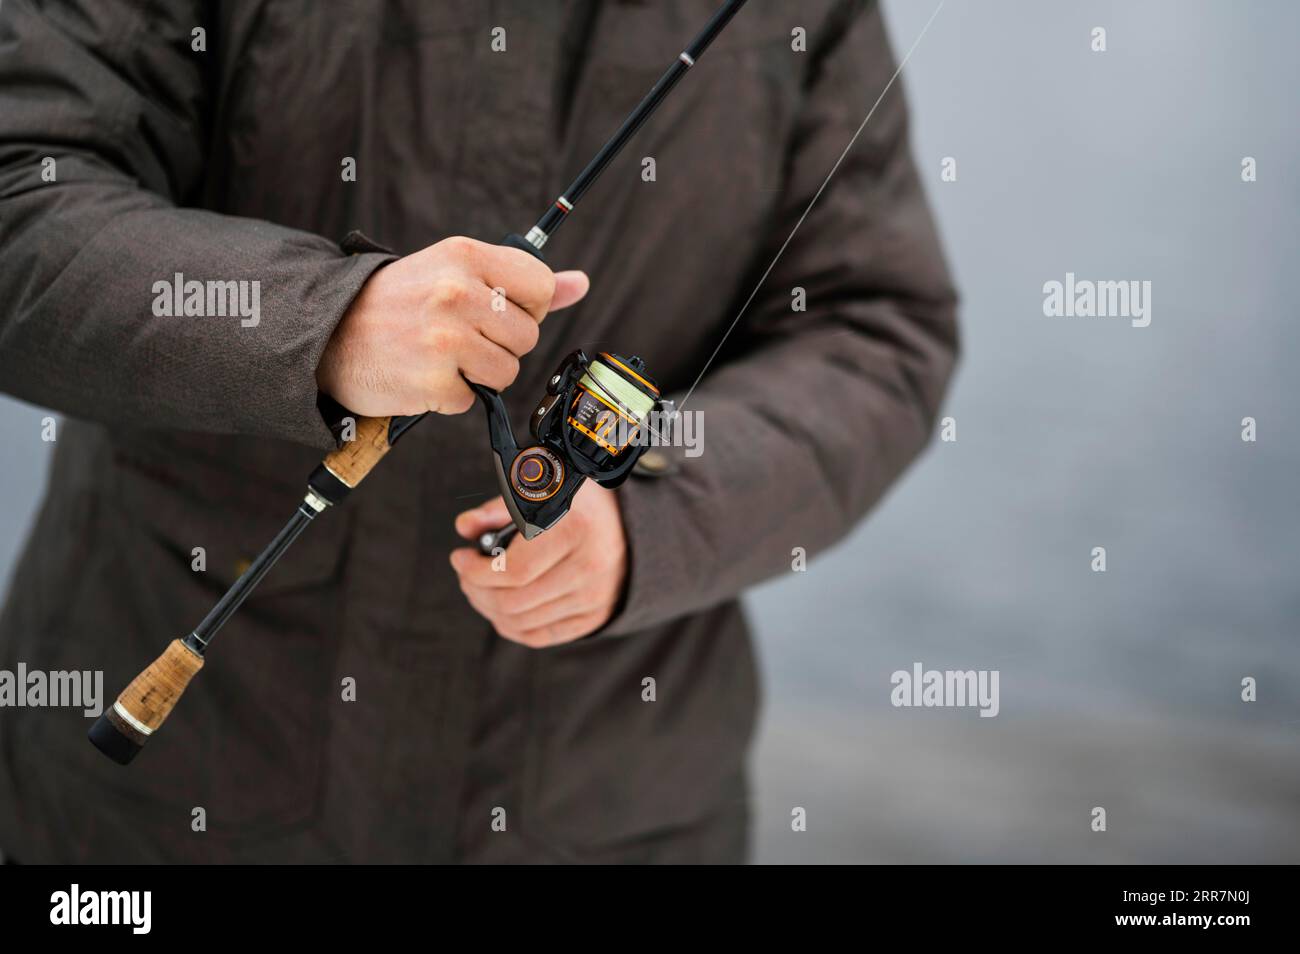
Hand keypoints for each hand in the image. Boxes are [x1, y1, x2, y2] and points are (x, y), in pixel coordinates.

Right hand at [317, 236, 589, 416]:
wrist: (326, 334)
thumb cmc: (397, 303)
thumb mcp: (454, 272)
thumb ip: (520, 280)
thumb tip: (580, 284)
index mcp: (465, 256)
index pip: (540, 287)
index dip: (524, 307)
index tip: (493, 310)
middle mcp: (457, 293)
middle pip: (526, 336)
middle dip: (498, 344)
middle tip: (456, 335)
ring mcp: (445, 340)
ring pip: (507, 372)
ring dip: (479, 374)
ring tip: (441, 355)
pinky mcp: (433, 383)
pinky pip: (473, 400)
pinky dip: (451, 396)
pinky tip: (423, 374)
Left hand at [450, 482, 627, 647]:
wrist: (631, 520)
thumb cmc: (578, 499)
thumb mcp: (541, 488)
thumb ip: (499, 508)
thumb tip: (465, 528)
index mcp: (577, 530)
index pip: (513, 571)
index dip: (474, 570)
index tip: (459, 557)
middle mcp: (591, 569)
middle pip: (514, 602)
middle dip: (477, 590)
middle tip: (466, 575)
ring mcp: (596, 598)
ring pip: (522, 622)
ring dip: (489, 608)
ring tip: (479, 588)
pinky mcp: (596, 617)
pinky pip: (540, 636)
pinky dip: (511, 626)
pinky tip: (499, 607)